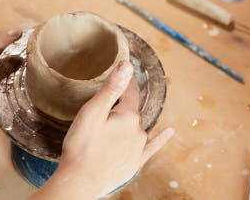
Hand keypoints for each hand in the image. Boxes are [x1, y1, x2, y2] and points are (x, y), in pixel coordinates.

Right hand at [33, 61, 174, 198]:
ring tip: (112, 124)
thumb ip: (111, 88)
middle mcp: (138, 131)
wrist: (80, 182)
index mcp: (127, 116)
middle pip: (130, 111)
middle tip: (104, 106)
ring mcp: (138, 148)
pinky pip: (152, 147)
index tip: (122, 70)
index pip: (129, 92)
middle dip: (120, 105)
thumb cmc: (82, 146)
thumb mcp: (92, 112)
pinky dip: (161, 139)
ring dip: (127, 123)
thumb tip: (127, 65)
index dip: (124, 82)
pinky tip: (169, 133)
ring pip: (135, 128)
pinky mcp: (135, 163)